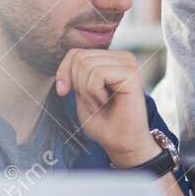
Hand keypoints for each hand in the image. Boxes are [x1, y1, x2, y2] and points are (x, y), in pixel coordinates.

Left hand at [55, 48, 156, 166]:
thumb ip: (77, 70)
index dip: (64, 72)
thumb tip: (70, 56)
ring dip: (87, 91)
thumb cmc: (104, 122)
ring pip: (87, 65)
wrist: (121, 143)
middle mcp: (122, 58)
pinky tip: (107, 102)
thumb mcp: (81, 91)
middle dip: (78, 85)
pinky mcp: (131, 74)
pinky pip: (97, 74)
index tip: (63, 92)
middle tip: (94, 102)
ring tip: (101, 103)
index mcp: (112, 60)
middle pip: (80, 57)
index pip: (76, 52)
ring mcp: (128, 64)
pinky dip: (94, 93)